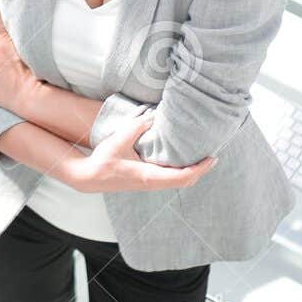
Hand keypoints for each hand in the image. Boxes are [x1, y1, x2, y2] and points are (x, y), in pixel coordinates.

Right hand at [64, 113, 216, 192]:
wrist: (89, 178)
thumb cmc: (102, 162)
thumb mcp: (118, 141)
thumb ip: (136, 128)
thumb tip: (153, 117)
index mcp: (149, 176)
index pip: (183, 176)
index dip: (200, 168)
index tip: (212, 158)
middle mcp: (153, 183)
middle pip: (185, 182)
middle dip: (200, 170)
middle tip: (212, 157)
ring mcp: (150, 184)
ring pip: (178, 181)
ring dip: (191, 171)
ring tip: (200, 157)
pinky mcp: (147, 182)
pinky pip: (170, 179)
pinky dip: (181, 171)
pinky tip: (181, 160)